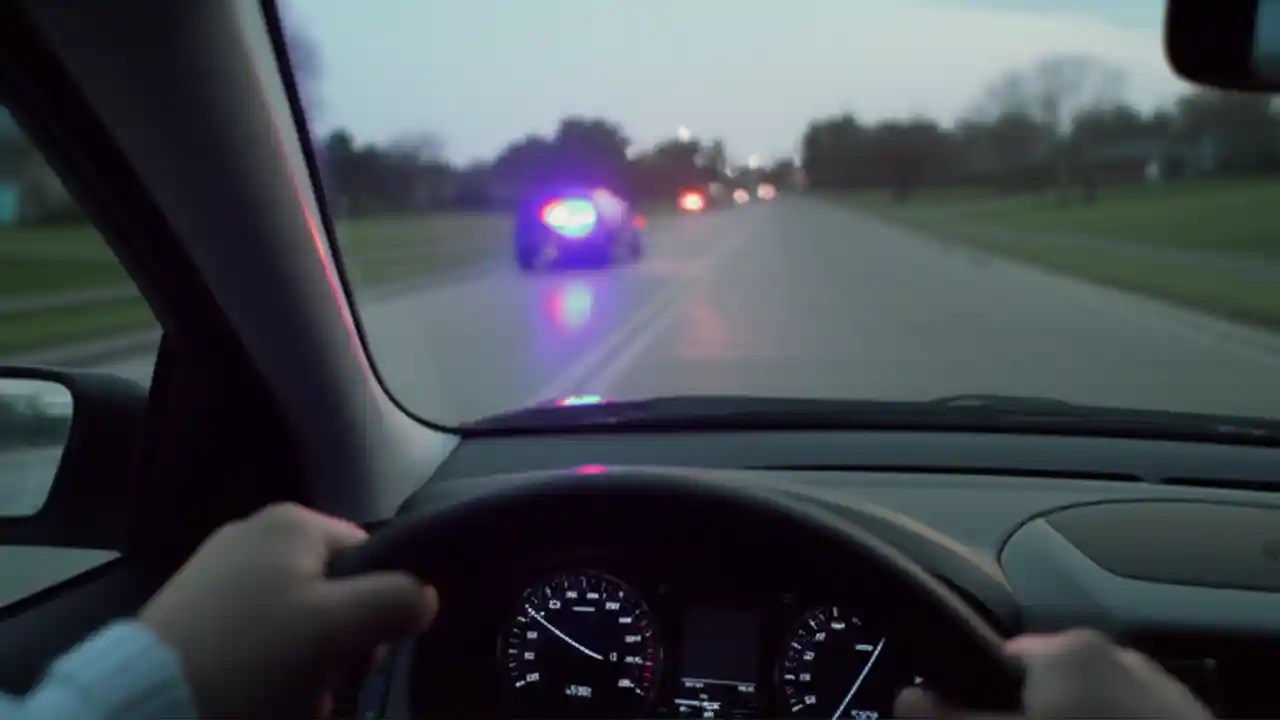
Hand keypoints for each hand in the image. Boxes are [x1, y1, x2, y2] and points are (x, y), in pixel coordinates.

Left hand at [141, 502, 438, 718]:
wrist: (147, 701)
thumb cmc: (254, 655)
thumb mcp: (339, 628)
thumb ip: (398, 601)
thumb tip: (427, 596)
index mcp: (293, 521)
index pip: (370, 556)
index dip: (379, 607)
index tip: (364, 655)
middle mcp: (255, 531)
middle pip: (333, 589)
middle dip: (339, 642)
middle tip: (326, 683)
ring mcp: (218, 569)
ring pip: (296, 617)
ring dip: (306, 662)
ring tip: (290, 698)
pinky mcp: (193, 608)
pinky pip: (255, 633)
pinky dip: (266, 665)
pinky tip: (256, 696)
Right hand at [894, 629, 1213, 719]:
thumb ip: (955, 719)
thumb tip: (905, 699)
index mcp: (1068, 648)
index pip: (998, 660)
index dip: (980, 700)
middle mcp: (1116, 654)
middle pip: (1043, 687)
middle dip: (1027, 714)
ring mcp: (1158, 690)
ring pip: (1087, 708)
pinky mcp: (1185, 719)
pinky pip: (1121, 719)